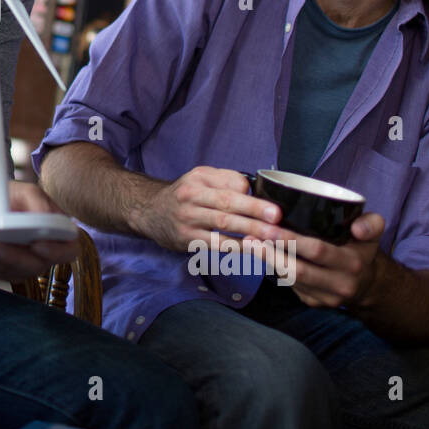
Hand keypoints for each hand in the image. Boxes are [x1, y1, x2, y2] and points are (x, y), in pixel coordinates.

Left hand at [0, 182, 79, 281]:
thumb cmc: (18, 199)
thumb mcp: (29, 192)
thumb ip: (38, 201)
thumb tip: (42, 214)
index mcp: (59, 236)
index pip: (67, 251)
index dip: (55, 251)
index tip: (36, 244)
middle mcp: (43, 256)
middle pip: (34, 265)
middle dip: (12, 256)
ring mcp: (23, 266)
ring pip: (8, 270)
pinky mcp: (3, 270)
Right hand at [128, 166, 282, 252]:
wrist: (149, 212)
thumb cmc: (184, 196)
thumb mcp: (199, 179)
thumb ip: (225, 180)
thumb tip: (254, 189)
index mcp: (199, 178)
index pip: (230, 183)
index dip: (253, 194)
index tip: (276, 204)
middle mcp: (191, 196)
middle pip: (227, 202)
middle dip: (255, 210)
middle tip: (278, 218)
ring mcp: (187, 218)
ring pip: (224, 224)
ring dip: (251, 230)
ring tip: (273, 236)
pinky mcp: (187, 239)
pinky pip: (216, 244)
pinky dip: (237, 246)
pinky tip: (254, 250)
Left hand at [248, 212, 384, 307]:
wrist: (368, 283)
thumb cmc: (362, 249)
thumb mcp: (374, 231)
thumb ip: (372, 224)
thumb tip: (356, 228)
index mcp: (352, 264)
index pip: (316, 251)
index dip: (291, 240)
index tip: (269, 227)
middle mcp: (340, 284)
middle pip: (298, 270)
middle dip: (271, 253)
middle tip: (251, 236)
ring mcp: (326, 298)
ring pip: (291, 280)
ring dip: (267, 261)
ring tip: (249, 243)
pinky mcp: (314, 303)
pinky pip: (290, 285)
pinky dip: (274, 269)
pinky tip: (261, 255)